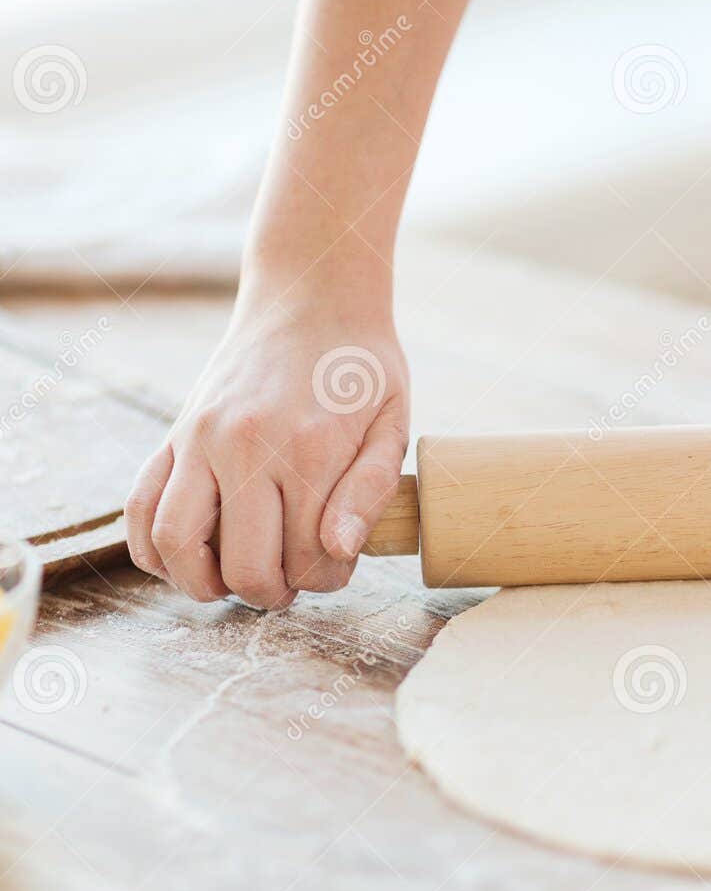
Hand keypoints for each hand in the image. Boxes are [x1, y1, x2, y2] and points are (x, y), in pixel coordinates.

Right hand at [125, 299, 409, 607]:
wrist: (311, 298)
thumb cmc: (360, 367)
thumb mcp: (391, 424)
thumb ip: (370, 491)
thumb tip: (336, 550)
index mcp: (307, 451)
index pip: (308, 559)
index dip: (327, 578)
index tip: (337, 561)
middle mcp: (244, 447)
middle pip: (244, 567)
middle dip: (273, 592)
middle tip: (293, 580)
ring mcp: (198, 440)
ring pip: (175, 545)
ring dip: (205, 584)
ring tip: (236, 579)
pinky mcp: (172, 434)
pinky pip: (140, 507)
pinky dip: (152, 549)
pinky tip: (187, 559)